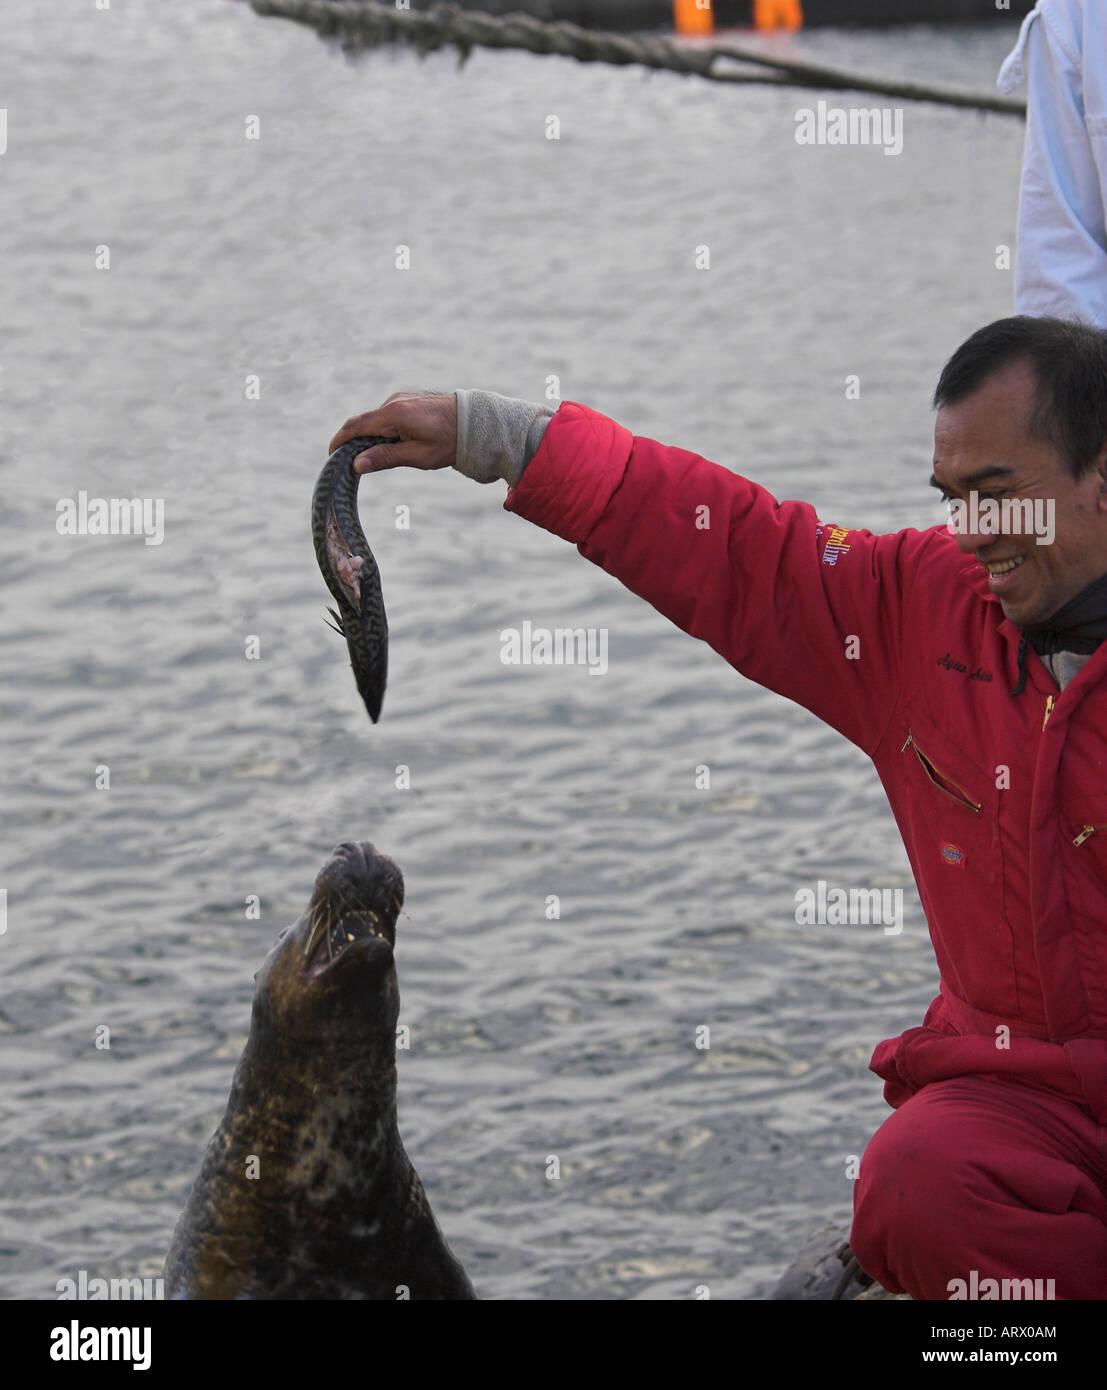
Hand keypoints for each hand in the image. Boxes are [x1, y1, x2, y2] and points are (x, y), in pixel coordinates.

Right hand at [329, 391, 456, 472]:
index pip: (355, 427)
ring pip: (375, 421)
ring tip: (374, 459)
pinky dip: (382, 431)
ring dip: (370, 438)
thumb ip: (385, 457)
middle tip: (348, 463)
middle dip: (353, 442)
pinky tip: (391, 446)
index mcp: (393, 414)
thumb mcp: (417, 455)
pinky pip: (387, 417)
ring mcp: (401, 400)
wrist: (475, 422)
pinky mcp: (408, 402)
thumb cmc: (449, 441)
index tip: (331, 455)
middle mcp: (393, 403)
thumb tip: (357, 464)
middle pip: (363, 423)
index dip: (340, 441)